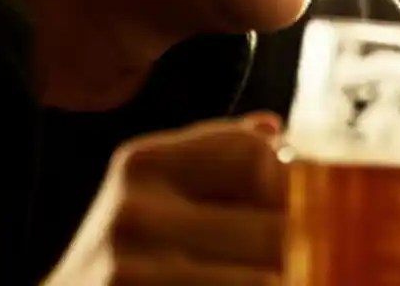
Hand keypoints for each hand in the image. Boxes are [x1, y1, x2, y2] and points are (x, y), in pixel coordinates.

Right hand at [43, 112, 286, 285]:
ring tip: (226, 278)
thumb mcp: (152, 190)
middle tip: (246, 261)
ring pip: (266, 275)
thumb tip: (272, 130)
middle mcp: (136, 212)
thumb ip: (215, 155)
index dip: (273, 186)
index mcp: (143, 163)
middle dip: (276, 248)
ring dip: (266, 281)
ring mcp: (135, 271)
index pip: (259, 156)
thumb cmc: (124, 254)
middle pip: (274, 222)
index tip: (254, 209)